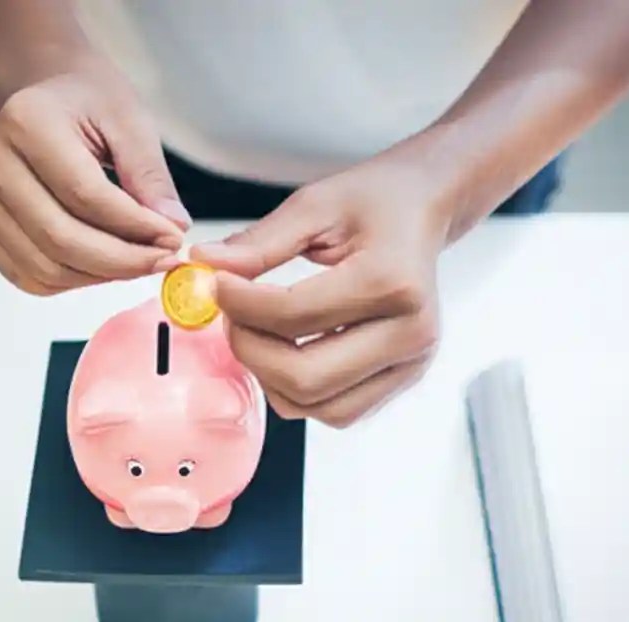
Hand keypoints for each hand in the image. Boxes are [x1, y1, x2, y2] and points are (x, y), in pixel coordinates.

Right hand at [0, 50, 187, 295]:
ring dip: (100, 276)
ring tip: (138, 261)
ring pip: (44, 267)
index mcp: (27, 123)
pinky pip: (29, 276)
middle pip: (60, 239)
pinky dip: (74, 281)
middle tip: (162, 260)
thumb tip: (173, 227)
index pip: (84, 196)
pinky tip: (105, 265)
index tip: (174, 238)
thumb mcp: (129, 121)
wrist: (44, 90)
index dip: (135, 228)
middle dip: (121, 260)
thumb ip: (149, 176)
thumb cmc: (88, 99)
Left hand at [191, 147, 451, 427]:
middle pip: (305, 377)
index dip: (240, 303)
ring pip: (317, 406)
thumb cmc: (377, 202)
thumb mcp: (315, 205)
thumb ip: (259, 243)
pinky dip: (297, 391)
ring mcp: (411, 364)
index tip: (214, 282)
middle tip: (229, 313)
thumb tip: (204, 265)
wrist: (424, 210)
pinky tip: (284, 350)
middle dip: (250, 348)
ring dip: (269, 377)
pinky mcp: (401, 380)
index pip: (295, 316)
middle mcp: (411, 333)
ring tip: (255, 331)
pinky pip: (336, 411)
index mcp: (393, 282)